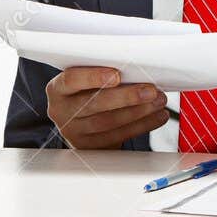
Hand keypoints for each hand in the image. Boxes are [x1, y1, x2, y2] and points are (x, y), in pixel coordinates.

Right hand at [46, 67, 168, 148]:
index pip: (71, 80)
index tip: (116, 75)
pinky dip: (141, 125)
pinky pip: (118, 137)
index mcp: (58, 89)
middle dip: (126, 97)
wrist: (80, 123)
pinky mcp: (90, 147)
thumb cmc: (86, 93)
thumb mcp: (85, 82)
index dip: (93, 77)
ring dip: (139, 112)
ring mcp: (74, 132)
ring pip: (108, 122)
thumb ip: (103, 75)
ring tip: (158, 101)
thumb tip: (136, 69)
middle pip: (94, 104)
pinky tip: (155, 116)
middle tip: (150, 90)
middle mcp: (61, 111)